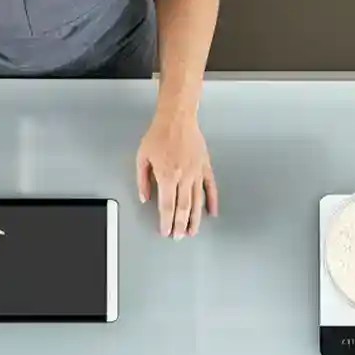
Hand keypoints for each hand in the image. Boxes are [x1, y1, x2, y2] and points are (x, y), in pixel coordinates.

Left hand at [136, 113, 218, 238]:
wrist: (177, 118)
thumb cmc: (159, 134)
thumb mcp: (142, 157)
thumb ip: (142, 180)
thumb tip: (145, 198)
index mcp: (167, 175)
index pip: (166, 206)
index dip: (166, 222)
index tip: (165, 231)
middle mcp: (183, 176)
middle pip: (183, 208)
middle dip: (180, 225)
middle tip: (179, 237)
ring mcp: (197, 172)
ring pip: (197, 202)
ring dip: (195, 219)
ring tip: (193, 231)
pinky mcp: (205, 167)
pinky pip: (211, 188)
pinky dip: (212, 202)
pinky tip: (212, 213)